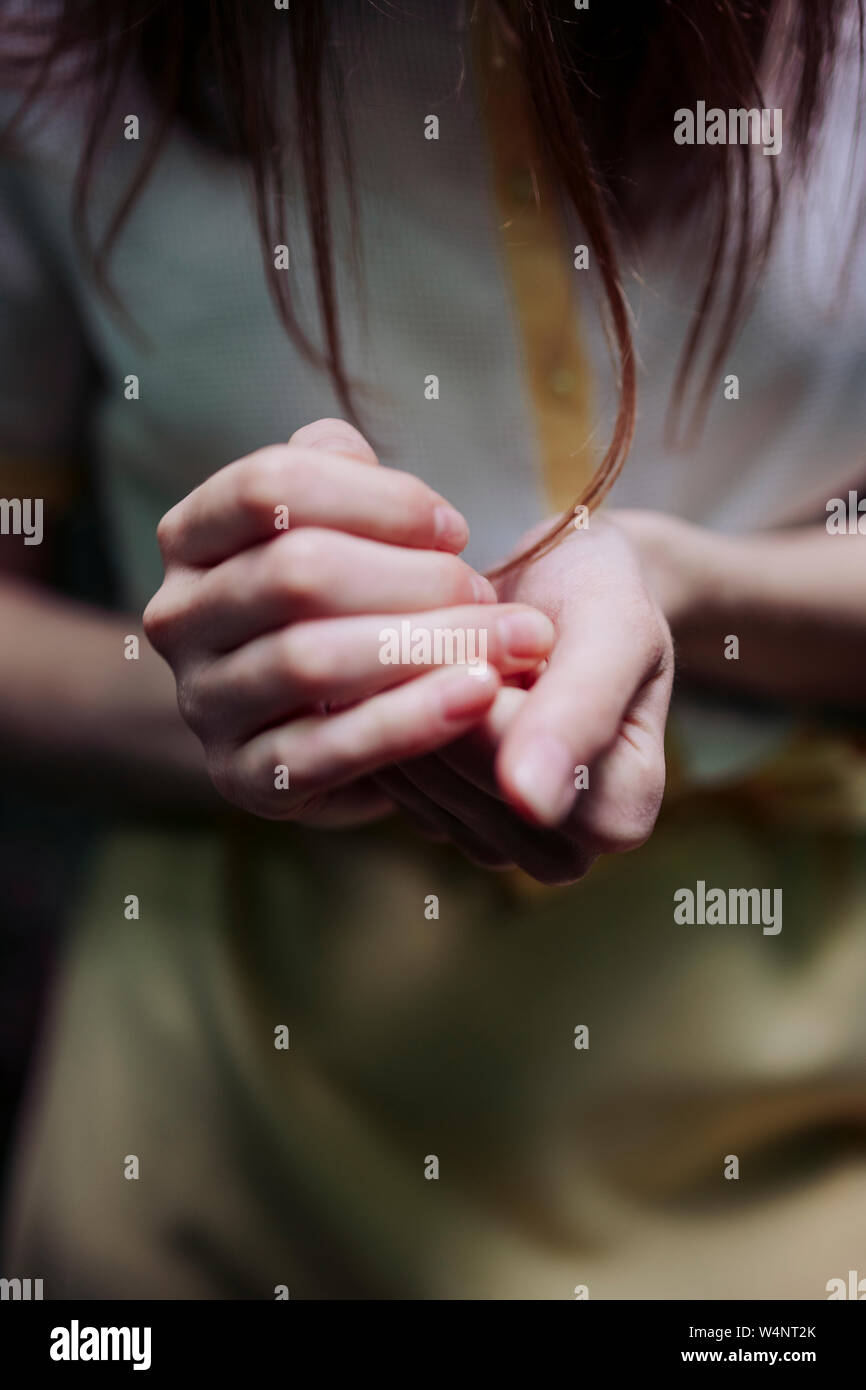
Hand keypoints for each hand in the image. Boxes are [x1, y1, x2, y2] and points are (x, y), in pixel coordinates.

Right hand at [143, 419, 554, 825]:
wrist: (327, 721)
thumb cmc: (347, 602)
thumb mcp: (337, 522)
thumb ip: (338, 471)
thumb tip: (354, 457)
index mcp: (192, 537)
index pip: (270, 486)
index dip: (379, 499)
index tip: (455, 529)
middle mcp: (178, 618)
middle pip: (296, 574)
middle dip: (416, 580)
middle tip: (492, 595)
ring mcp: (203, 703)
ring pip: (308, 662)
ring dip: (427, 647)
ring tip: (510, 644)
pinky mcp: (242, 779)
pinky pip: (325, 751)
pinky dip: (410, 721)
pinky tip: (478, 698)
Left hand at [376, 516, 673, 881]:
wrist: (562, 580)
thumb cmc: (600, 596)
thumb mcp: (613, 629)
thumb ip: (582, 712)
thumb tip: (534, 803)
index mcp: (620, 815)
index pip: (513, 764)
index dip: (491, 687)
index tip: (509, 631)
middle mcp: (560, 852)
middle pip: (458, 776)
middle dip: (448, 690)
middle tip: (471, 627)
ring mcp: (493, 845)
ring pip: (413, 776)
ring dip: (411, 695)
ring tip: (451, 642)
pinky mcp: (437, 824)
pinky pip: (388, 775)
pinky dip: (391, 710)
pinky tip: (424, 670)